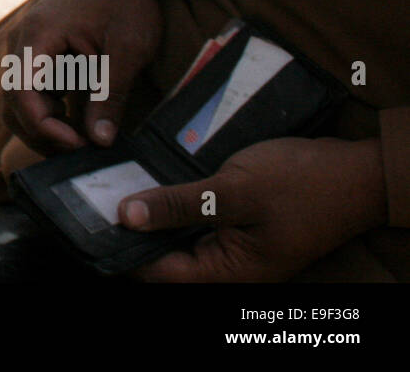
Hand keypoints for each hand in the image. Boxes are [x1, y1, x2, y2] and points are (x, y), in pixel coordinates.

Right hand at [3, 0, 160, 152]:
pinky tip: (78, 124)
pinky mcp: (37, 56)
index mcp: (38, 36)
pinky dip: (49, 114)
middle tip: (82, 152)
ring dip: (44, 127)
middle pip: (13, 103)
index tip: (78, 144)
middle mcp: (22, 43)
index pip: (21, 94)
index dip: (45, 128)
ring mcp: (26, 49)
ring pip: (19, 102)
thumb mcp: (128, 49)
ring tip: (81, 142)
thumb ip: (109, 94)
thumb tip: (99, 141)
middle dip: (43, 134)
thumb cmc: (124, 0)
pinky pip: (32, 92)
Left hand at [121, 138, 387, 281]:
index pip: (158, 273)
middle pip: (163, 257)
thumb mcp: (234, 190)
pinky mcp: (236, 226)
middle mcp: (228, 266)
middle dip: (133, 229)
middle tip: (97, 195)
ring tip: (117, 182)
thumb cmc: (301, 183)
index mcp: (229, 272)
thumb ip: (180, 205)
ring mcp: (234, 247)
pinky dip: (174, 204)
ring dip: (153, 213)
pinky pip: (194, 222)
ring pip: (177, 237)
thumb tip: (127, 215)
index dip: (123, 248)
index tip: (90, 219)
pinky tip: (153, 178)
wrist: (354, 172)